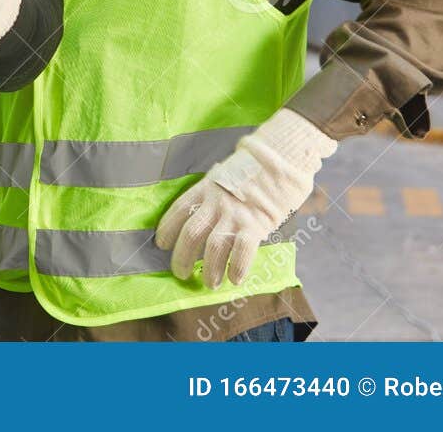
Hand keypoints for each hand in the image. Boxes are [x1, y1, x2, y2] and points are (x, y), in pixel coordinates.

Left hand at [154, 108, 336, 287]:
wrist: (280, 159)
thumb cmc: (252, 168)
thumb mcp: (223, 174)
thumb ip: (211, 192)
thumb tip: (200, 210)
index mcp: (205, 188)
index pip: (178, 210)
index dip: (167, 229)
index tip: (161, 244)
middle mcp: (216, 202)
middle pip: (191, 234)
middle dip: (182, 258)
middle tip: (181, 273)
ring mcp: (235, 214)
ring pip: (214, 247)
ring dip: (210, 270)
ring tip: (209, 283)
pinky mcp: (256, 224)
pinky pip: (242, 252)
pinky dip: (237, 268)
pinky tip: (235, 279)